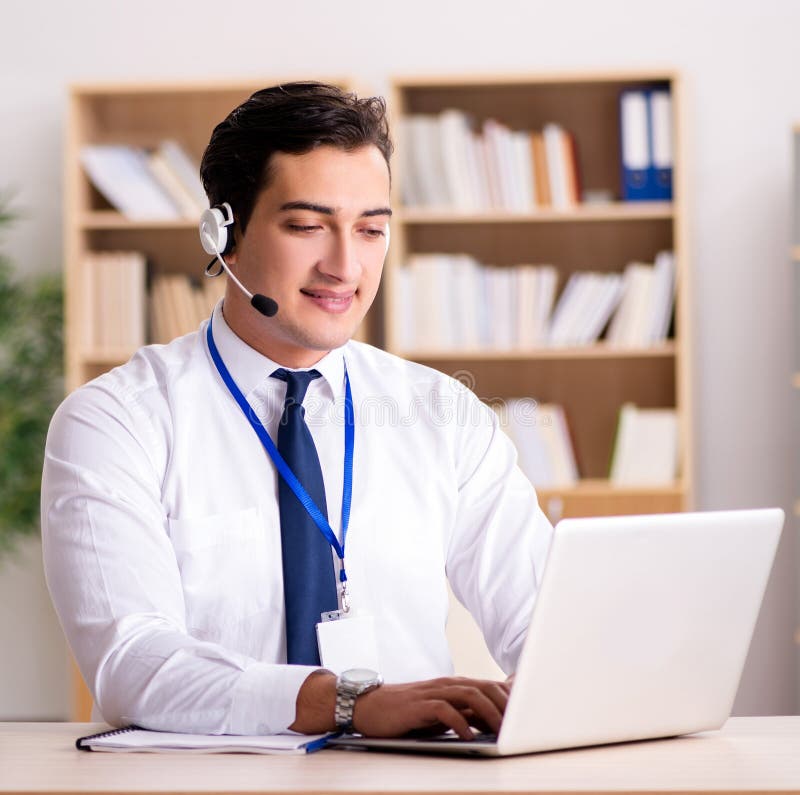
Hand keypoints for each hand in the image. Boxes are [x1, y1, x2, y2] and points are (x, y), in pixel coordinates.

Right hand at [353, 676, 510, 739]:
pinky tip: (468, 736)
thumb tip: (492, 721)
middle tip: (522, 724)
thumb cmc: (407, 712)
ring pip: (468, 694)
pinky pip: (443, 709)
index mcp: (454, 685)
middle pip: (484, 686)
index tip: (529, 712)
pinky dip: (459, 722)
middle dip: (506, 704)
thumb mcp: (440, 711)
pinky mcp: (418, 705)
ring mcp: (432, 692)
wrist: (370, 705)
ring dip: (488, 712)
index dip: (511, 697)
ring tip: (501, 731)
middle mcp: (446, 684)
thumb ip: (464, 712)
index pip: (490, 684)